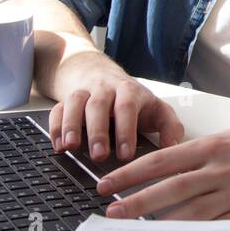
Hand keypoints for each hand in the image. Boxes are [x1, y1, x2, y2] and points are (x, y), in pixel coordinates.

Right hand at [48, 50, 183, 161]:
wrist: (101, 74)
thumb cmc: (134, 101)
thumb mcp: (157, 109)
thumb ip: (170, 128)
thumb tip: (174, 149)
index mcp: (130, 92)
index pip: (127, 107)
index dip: (126, 130)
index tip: (126, 155)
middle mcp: (105, 89)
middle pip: (99, 105)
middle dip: (98, 131)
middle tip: (99, 156)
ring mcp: (84, 93)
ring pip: (75, 103)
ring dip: (71, 125)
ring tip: (71, 147)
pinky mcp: (66, 100)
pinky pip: (57, 110)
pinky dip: (55, 127)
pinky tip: (58, 145)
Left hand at [96, 114, 229, 220]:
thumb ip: (202, 156)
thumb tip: (168, 172)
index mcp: (213, 146)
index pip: (161, 160)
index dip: (130, 173)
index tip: (107, 184)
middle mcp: (221, 169)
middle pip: (169, 188)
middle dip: (136, 202)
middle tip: (110, 215)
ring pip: (192, 213)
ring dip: (161, 224)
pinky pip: (222, 230)